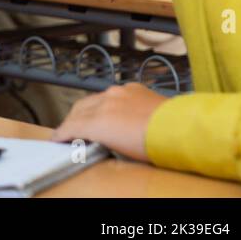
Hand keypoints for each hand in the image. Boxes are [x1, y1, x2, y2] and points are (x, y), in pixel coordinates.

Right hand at [52, 83, 167, 160]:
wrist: (183, 130)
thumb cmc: (157, 145)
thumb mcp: (122, 152)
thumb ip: (102, 142)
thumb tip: (95, 143)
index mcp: (99, 121)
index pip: (71, 126)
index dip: (61, 134)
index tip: (57, 138)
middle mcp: (105, 102)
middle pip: (78, 109)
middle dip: (71, 120)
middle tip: (69, 131)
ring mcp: (119, 92)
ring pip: (94, 99)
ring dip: (88, 110)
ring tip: (90, 121)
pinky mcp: (134, 88)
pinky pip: (113, 94)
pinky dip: (107, 103)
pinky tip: (114, 111)